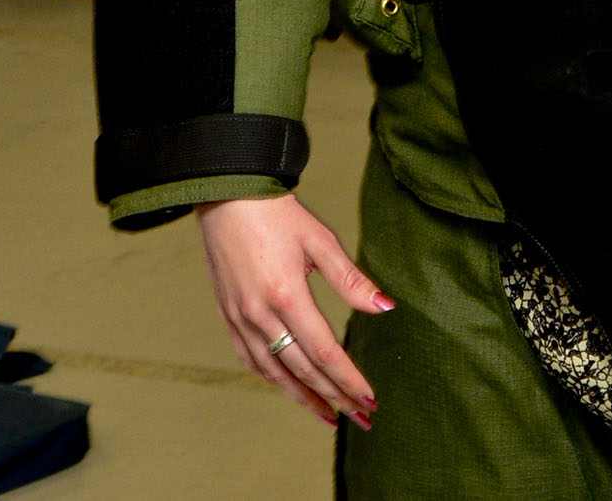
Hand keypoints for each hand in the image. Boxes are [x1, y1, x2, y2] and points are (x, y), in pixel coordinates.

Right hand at [196, 194, 393, 427]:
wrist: (226, 195)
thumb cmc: (276, 213)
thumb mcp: (320, 240)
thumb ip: (351, 280)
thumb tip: (385, 308)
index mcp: (287, 296)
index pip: (324, 352)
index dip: (348, 380)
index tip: (369, 399)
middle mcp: (260, 315)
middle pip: (301, 370)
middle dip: (334, 397)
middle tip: (360, 417)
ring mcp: (240, 318)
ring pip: (274, 372)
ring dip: (303, 397)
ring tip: (329, 416)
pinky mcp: (228, 315)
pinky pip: (251, 359)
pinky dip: (273, 379)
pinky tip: (289, 386)